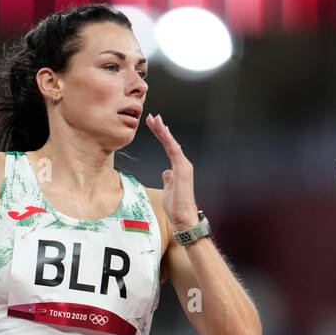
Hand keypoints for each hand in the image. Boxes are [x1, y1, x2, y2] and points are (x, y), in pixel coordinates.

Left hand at [145, 113, 198, 228]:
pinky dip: (168, 140)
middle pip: (170, 143)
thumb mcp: (169, 189)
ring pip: (172, 144)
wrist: (184, 217)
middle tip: (151, 117)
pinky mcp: (183, 170)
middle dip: (161, 129)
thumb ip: (169, 179)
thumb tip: (166, 173)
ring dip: (163, 131)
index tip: (154, 125)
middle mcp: (183, 164)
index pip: (169, 148)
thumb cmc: (177, 206)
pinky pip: (174, 151)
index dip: (161, 135)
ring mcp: (184, 166)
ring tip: (155, 119)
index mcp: (179, 168)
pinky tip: (162, 130)